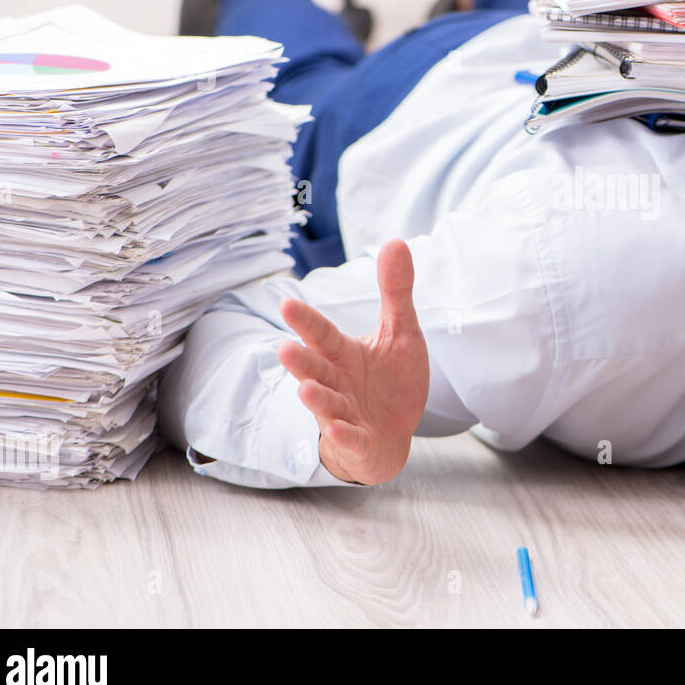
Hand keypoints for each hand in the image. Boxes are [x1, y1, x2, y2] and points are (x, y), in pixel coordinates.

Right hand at [276, 239, 429, 484]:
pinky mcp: (359, 444)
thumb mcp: (400, 332)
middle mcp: (337, 383)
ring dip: (317, 399)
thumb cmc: (390, 381)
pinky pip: (350, 440)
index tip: (285, 303)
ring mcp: (345, 415)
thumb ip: (395, 292)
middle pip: (315, 370)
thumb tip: (396, 241)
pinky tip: (338, 428)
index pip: (321, 334)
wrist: (396, 432)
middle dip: (300, 362)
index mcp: (343, 354)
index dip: (306, 321)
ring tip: (306, 389)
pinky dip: (344, 436)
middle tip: (284, 349)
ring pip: (327, 406)